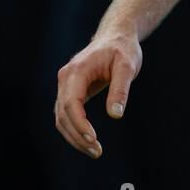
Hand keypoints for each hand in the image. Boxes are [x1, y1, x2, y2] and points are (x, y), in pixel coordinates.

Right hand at [54, 29, 142, 157]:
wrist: (115, 37)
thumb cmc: (122, 49)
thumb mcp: (127, 66)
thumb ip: (121, 89)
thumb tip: (115, 115)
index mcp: (77, 71)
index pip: (71, 103)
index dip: (79, 123)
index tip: (93, 139)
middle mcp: (65, 78)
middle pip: (63, 114)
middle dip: (78, 136)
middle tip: (97, 152)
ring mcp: (65, 86)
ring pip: (61, 118)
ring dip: (74, 137)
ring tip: (95, 151)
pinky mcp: (70, 92)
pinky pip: (66, 115)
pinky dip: (75, 130)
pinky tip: (89, 141)